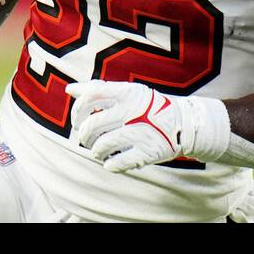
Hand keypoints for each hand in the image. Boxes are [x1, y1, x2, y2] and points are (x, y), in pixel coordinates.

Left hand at [66, 80, 228, 172]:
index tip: (77, 118)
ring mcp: (140, 133)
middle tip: (88, 138)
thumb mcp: (128, 92)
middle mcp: (133, 111)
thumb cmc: (147, 107)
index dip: (77, 110)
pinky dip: (109, 164)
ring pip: (101, 147)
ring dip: (96, 151)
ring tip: (100, 150)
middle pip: (91, 126)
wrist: (184, 123)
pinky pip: (116, 163)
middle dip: (84, 136)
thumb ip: (98, 89)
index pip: (89, 97)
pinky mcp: (147, 153)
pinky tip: (112, 161)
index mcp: (127, 93)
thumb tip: (69, 89)